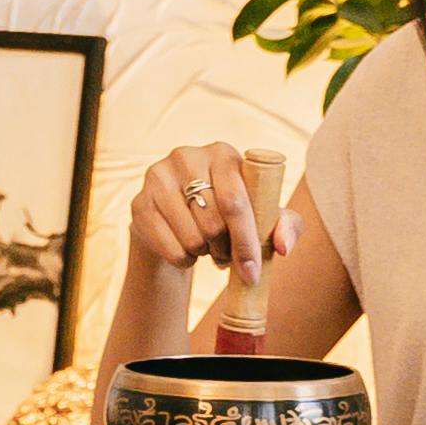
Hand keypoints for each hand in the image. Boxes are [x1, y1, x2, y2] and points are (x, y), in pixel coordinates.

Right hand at [127, 140, 297, 281]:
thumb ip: (286, 226)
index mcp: (222, 153)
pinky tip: (186, 249)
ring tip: (207, 247)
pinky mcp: (139, 203)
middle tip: (226, 254)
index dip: (246, 240)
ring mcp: (157, 177)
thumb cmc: (230, 216)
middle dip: (225, 250)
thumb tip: (283, 246)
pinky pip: (168, 247)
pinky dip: (183, 259)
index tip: (252, 271)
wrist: (179, 221)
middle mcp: (187, 156)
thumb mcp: (263, 218)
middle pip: (213, 221)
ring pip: (191, 237)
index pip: (235, 200)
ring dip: (204, 254)